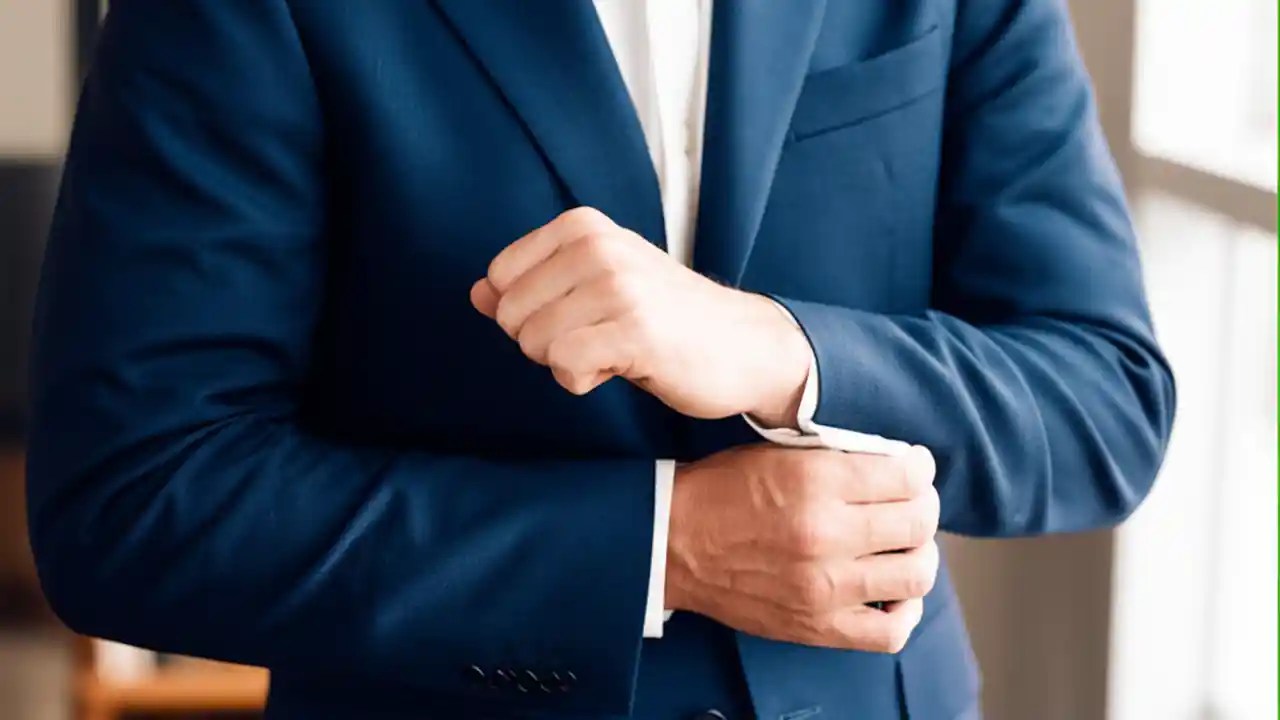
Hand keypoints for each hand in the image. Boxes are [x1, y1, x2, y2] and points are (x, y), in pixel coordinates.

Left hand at [470, 207, 809, 420]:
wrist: (744, 343)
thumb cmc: (664, 316)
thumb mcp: (595, 286)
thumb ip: (533, 286)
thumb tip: (476, 293)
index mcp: (582, 226)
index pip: (500, 277)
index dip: (529, 311)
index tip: (581, 313)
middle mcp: (597, 246)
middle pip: (511, 316)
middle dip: (546, 342)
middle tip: (602, 336)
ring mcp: (617, 286)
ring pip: (535, 344)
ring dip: (569, 363)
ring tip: (618, 349)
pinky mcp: (635, 330)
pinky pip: (565, 367)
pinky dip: (584, 380)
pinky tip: (624, 367)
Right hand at [665, 444, 939, 652]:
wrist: (671, 543)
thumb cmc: (722, 492)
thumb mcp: (779, 453)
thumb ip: (840, 457)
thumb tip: (899, 465)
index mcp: (815, 482)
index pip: (907, 476)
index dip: (918, 467)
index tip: (913, 467)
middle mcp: (825, 535)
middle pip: (918, 521)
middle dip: (923, 505)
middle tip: (910, 501)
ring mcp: (825, 587)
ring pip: (916, 573)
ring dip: (920, 553)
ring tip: (904, 544)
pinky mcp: (818, 625)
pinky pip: (891, 630)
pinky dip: (906, 609)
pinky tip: (892, 589)